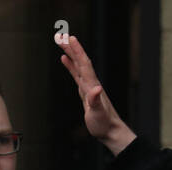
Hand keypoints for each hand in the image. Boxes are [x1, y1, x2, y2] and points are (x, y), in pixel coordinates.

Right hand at [55, 33, 135, 154]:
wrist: (110, 130)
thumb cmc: (103, 123)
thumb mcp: (98, 113)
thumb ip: (95, 101)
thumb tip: (96, 89)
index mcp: (92, 85)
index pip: (84, 64)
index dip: (78, 51)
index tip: (71, 38)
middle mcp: (90, 83)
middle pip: (80, 61)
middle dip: (71, 48)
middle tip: (61, 36)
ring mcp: (88, 86)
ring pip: (78, 65)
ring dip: (70, 53)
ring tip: (61, 42)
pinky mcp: (85, 91)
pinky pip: (76, 74)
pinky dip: (71, 65)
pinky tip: (65, 59)